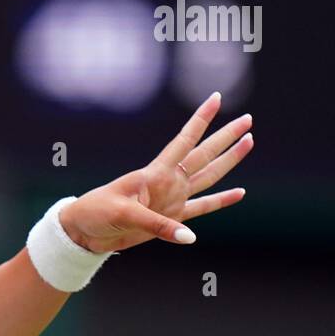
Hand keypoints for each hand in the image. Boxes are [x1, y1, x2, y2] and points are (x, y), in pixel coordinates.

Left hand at [61, 92, 253, 253]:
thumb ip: (158, 225)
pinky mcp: (172, 219)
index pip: (184, 141)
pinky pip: (203, 208)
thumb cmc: (97, 213)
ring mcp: (172, 199)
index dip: (200, 120)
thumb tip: (190, 237)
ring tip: (249, 143)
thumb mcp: (124, 214)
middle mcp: (168, 182)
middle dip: (226, 137)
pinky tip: (240, 192)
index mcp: (155, 174)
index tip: (217, 98)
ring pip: (209, 176)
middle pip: (204, 154)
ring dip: (229, 161)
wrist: (85, 232)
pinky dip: (222, 201)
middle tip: (248, 119)